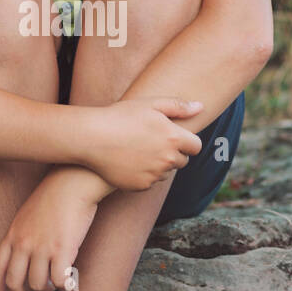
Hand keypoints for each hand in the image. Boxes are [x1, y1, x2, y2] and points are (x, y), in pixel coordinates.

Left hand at [0, 167, 101, 290]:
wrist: (72, 181)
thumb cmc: (55, 194)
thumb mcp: (27, 213)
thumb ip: (22, 234)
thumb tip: (25, 256)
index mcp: (13, 234)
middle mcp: (24, 243)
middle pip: (14, 283)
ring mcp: (42, 248)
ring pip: (38, 285)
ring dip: (47, 289)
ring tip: (55, 283)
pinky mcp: (63, 251)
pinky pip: (59, 281)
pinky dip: (65, 286)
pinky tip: (71, 281)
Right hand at [79, 97, 204, 191]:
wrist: (91, 138)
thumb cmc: (120, 116)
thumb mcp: (149, 104)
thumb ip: (178, 106)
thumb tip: (201, 107)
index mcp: (173, 137)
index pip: (196, 146)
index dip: (187, 141)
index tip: (175, 137)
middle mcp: (167, 159)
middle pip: (182, 161)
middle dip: (173, 153)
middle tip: (153, 142)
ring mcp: (154, 174)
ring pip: (165, 172)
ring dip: (158, 164)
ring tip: (138, 150)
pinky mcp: (141, 186)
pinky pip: (150, 182)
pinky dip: (144, 174)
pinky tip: (129, 161)